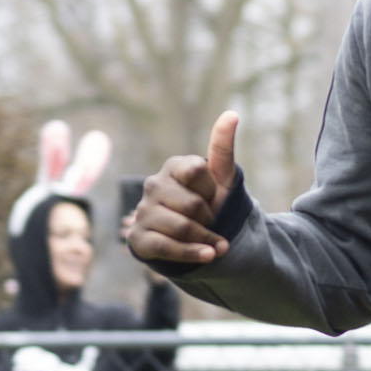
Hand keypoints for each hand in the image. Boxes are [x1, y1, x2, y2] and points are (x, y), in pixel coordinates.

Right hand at [128, 112, 238, 267]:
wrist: (199, 237)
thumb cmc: (210, 204)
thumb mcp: (221, 178)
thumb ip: (223, 148)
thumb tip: (232, 114)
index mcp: (172, 167)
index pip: (197, 171)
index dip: (212, 188)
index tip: (212, 195)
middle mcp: (153, 186)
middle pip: (193, 205)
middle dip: (210, 219)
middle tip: (211, 222)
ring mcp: (142, 213)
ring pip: (181, 228)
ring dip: (206, 239)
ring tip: (216, 244)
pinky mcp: (138, 239)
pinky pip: (166, 247)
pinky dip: (192, 254)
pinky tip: (208, 255)